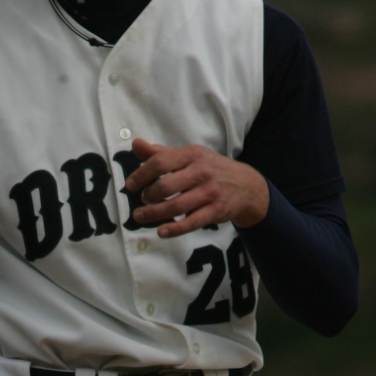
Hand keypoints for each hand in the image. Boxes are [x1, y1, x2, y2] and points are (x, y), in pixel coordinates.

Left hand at [124, 138, 269, 237]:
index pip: (160, 162)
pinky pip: (192, 222)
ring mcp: (210, 192)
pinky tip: (161, 232)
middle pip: (165, 186)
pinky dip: (175, 229)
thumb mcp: (189, 156)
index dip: (141, 175)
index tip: (129, 185)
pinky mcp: (216, 210)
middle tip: (142, 200)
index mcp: (192, 155)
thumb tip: (135, 143)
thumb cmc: (210, 169)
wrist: (246, 185)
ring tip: (140, 217)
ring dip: (154, 214)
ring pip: (176, 206)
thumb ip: (161, 153)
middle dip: (148, 196)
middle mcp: (201, 172)